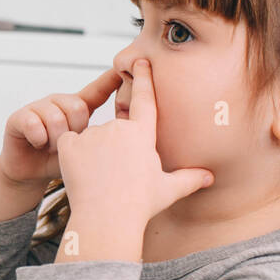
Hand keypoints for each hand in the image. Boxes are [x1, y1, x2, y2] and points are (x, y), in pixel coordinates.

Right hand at [0, 68, 121, 185]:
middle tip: (68, 144)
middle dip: (76, 131)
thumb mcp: (85, 151)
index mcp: (76, 108)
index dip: (111, 80)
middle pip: (77, 107)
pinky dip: (39, 139)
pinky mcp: (18, 117)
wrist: (28, 174)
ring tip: (52, 147)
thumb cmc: (59, 161)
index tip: (132, 66)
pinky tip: (38, 144)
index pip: (97, 90)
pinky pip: (35, 124)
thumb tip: (126, 134)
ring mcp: (37, 107)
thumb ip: (100, 139)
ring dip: (56, 140)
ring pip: (56, 118)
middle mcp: (58, 102)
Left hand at [55, 57, 213, 261]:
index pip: (145, 100)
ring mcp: (93, 135)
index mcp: (143, 135)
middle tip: (117, 176)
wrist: (107, 219)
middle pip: (116, 130)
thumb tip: (209, 178)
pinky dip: (73, 154)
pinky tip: (80, 173)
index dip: (143, 78)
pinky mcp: (70, 144)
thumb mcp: (167, 190)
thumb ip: (188, 179)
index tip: (140, 60)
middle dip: (115, 149)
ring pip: (92, 138)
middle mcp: (118, 128)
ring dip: (94, 153)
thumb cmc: (139, 206)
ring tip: (100, 180)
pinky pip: (69, 142)